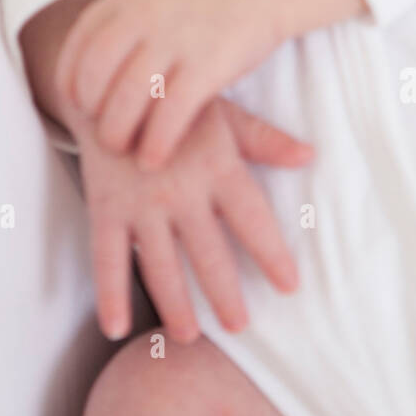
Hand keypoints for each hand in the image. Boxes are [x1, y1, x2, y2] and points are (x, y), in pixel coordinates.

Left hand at [54, 0, 365, 169]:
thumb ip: (121, 22)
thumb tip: (83, 64)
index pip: (78, 46)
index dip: (70, 83)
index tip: (76, 106)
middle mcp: (145, 16)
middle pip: (95, 77)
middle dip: (92, 113)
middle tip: (103, 132)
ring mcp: (175, 39)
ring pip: (126, 99)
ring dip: (118, 133)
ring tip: (126, 150)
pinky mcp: (207, 66)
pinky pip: (169, 115)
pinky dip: (155, 143)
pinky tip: (154, 159)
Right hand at [72, 95, 312, 342]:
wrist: (108, 80)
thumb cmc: (174, 101)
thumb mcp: (221, 112)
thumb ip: (263, 139)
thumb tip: (310, 155)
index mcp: (216, 165)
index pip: (252, 218)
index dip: (271, 254)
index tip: (289, 286)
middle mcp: (180, 189)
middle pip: (208, 253)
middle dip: (225, 293)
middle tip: (239, 327)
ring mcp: (140, 202)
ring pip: (160, 264)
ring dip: (175, 303)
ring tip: (190, 335)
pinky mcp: (105, 206)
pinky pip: (106, 257)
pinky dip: (109, 294)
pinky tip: (115, 328)